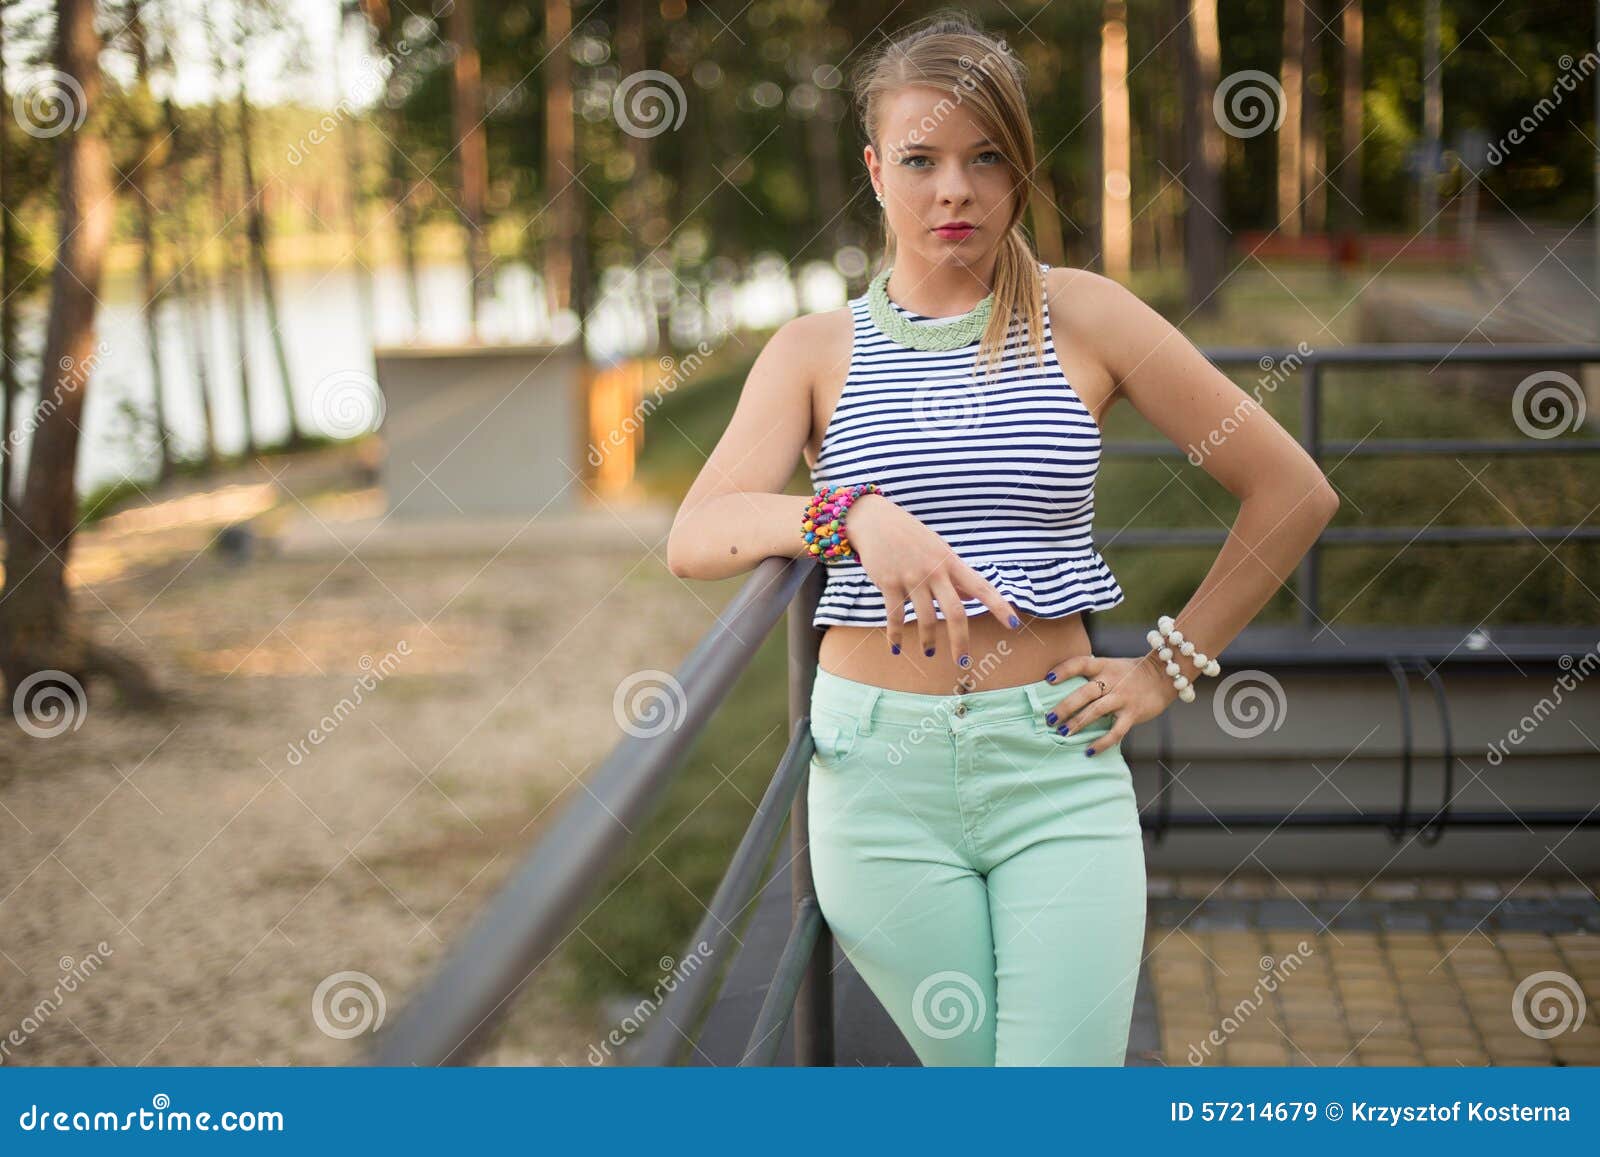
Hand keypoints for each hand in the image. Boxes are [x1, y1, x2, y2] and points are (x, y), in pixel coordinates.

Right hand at [843, 493, 1019, 665]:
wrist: (875, 520)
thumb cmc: (909, 536)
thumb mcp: (938, 550)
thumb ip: (954, 575)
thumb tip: (970, 598)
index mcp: (951, 562)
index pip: (981, 586)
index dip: (1000, 606)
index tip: (1014, 625)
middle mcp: (934, 571)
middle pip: (955, 612)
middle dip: (960, 641)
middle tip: (963, 662)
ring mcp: (911, 577)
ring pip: (926, 619)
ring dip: (928, 641)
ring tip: (930, 652)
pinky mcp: (889, 583)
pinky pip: (895, 616)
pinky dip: (896, 636)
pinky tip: (896, 649)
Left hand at [1041, 651, 1175, 751]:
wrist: (1165, 676)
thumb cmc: (1131, 673)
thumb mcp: (1111, 665)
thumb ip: (1092, 674)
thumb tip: (1061, 686)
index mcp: (1104, 666)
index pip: (1080, 663)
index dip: (1064, 670)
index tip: (1048, 678)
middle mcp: (1112, 680)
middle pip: (1085, 693)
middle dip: (1065, 707)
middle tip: (1049, 719)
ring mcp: (1123, 697)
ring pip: (1097, 711)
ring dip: (1078, 723)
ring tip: (1063, 734)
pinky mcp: (1133, 713)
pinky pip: (1116, 731)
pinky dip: (1102, 743)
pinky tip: (1089, 751)